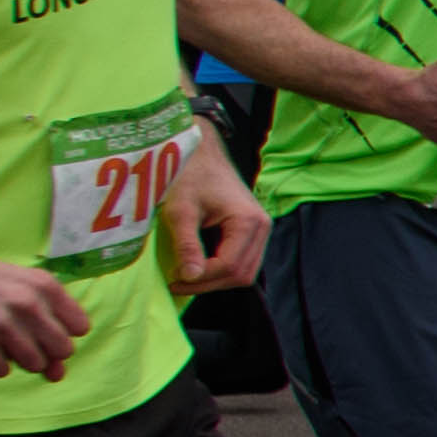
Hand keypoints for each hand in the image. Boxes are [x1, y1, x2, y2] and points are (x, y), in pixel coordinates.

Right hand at [0, 228, 89, 379]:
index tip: (44, 328)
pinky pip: (0, 370)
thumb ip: (47, 325)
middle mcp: (26, 302)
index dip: (62, 333)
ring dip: (19, 360)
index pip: (80, 328)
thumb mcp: (21, 287)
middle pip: (62, 350)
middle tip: (23, 339)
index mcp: (43, 285)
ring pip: (34, 364)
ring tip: (1, 341)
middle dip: (46, 351)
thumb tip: (58, 374)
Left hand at [161, 125, 265, 293]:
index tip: (174, 279)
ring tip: (188, 276)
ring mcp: (261, 230)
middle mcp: (263, 228)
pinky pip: (243, 260)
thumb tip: (190, 277)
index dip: (202, 278)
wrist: (200, 153)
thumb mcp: (181, 211)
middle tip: (178, 282)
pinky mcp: (253, 231)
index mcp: (249, 222)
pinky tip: (200, 265)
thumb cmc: (189, 176)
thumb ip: (187, 246)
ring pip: (245, 271)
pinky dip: (222, 269)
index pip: (230, 265)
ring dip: (216, 279)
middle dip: (210, 283)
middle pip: (243, 274)